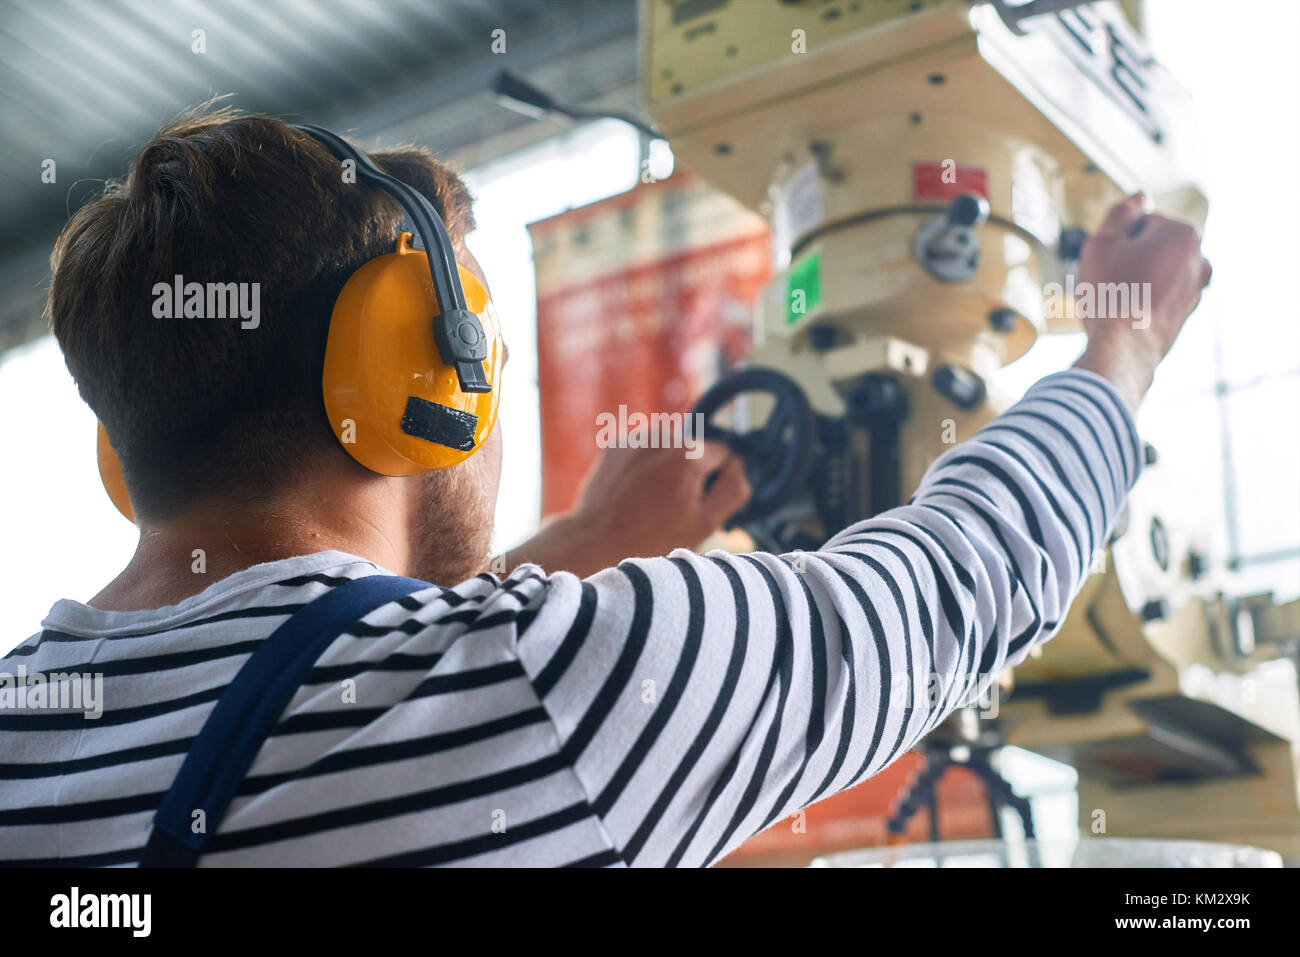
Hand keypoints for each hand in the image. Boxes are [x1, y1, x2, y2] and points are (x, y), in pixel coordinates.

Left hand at [500, 441, 750, 577]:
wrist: (594, 541)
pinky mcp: (617, 445)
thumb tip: (738, 465)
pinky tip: (636, 494)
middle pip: (696, 451)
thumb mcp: (705, 523)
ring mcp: (637, 438)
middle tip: (675, 509)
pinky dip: (647, 467)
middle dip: (693, 473)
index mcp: (689, 454)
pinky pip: (646, 450)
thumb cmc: (652, 539)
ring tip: (653, 502)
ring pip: (671, 448)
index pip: (724, 455)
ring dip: (670, 467)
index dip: (719, 482)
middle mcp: (664, 435)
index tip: (701, 505)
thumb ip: (732, 490)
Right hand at [1072, 193, 1211, 410]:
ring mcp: (1196, 289)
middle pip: (1152, 246)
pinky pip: (1159, 295)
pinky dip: (1143, 299)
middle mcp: (1200, 259)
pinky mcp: (1187, 313)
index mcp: (1184, 235)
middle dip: (1129, 258)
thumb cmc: (1111, 294)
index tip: (1108, 261)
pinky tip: (1125, 315)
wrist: (1124, 350)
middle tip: (1109, 281)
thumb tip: (1140, 197)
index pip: (1141, 223)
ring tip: (1115, 299)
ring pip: (1155, 271)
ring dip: (1135, 279)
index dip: (1117, 241)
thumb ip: (1121, 213)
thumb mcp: (1102, 243)